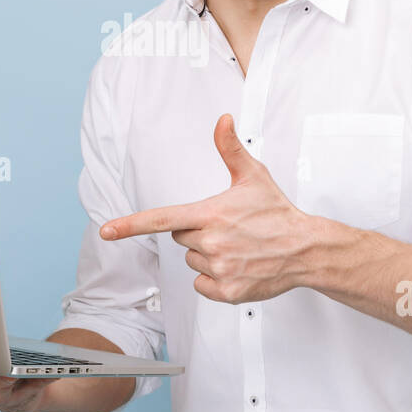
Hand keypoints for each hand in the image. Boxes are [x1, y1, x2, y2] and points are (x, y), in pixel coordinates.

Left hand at [98, 113, 315, 303]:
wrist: (306, 249)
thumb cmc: (276, 211)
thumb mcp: (253, 176)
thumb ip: (230, 148)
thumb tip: (223, 119)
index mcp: (211, 214)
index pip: (162, 219)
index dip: (130, 225)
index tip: (106, 231)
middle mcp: (211, 242)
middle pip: (181, 238)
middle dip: (198, 233)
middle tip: (229, 229)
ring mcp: (220, 269)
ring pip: (192, 262)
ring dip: (208, 256)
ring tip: (238, 248)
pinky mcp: (228, 292)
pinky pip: (202, 286)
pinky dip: (215, 280)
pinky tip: (238, 267)